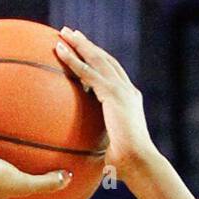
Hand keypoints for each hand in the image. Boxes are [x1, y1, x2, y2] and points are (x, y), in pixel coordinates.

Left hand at [54, 27, 157, 182]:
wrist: (138, 162)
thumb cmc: (126, 166)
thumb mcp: (110, 150)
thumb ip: (100, 145)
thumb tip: (83, 156)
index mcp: (129, 101)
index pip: (112, 74)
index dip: (97, 61)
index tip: (83, 52)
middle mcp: (127, 91)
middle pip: (105, 60)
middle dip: (87, 45)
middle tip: (71, 33)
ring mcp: (122, 90)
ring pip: (97, 60)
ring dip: (79, 45)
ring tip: (63, 33)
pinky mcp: (113, 94)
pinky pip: (88, 73)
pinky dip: (74, 60)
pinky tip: (60, 51)